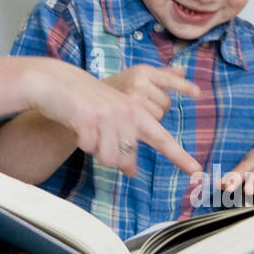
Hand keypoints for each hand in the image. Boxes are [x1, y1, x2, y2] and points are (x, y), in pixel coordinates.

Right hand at [24, 59, 200, 179]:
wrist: (57, 82)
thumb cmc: (86, 102)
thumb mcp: (111, 114)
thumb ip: (124, 140)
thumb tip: (130, 171)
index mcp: (136, 111)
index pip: (162, 138)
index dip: (179, 156)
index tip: (196, 169)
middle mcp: (127, 112)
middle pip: (126, 158)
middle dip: (112, 157)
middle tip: (99, 138)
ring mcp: (108, 115)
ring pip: (108, 158)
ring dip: (96, 150)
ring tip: (88, 130)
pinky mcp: (88, 119)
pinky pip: (89, 148)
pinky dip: (81, 142)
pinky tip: (78, 126)